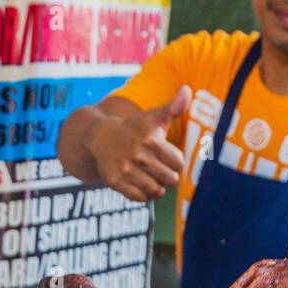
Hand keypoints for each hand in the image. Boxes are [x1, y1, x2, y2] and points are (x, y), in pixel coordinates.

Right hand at [86, 86, 191, 201]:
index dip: (174, 160)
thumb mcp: (154, 116)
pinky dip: (143, 195)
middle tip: (157, 167)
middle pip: (170, 179)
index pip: (178, 163)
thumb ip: (174, 107)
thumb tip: (187, 89)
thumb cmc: (134, 127)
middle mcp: (138, 155)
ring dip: (156, 187)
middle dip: (167, 175)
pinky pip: (140, 198)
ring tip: (150, 176)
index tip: (164, 154)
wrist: (100, 137)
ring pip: (156, 191)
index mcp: (151, 139)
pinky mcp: (115, 181)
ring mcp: (126, 169)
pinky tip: (139, 183)